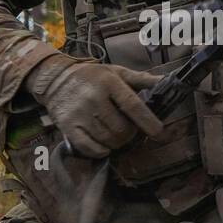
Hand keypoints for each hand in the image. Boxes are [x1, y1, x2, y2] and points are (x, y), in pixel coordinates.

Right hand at [26, 56, 164, 157]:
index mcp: (108, 82)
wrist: (55, 79)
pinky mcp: (68, 127)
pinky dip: (101, 151)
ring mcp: (80, 114)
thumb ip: (142, 79)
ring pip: (108, 140)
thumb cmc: (93, 76)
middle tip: (129, 129)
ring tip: (116, 134)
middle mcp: (93, 98)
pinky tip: (104, 144)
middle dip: (130, 134)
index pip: (132, 106)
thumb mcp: (117, 72)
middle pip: (121, 129)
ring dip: (117, 142)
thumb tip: (167, 81)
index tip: (160, 133)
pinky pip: (90, 148)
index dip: (148, 122)